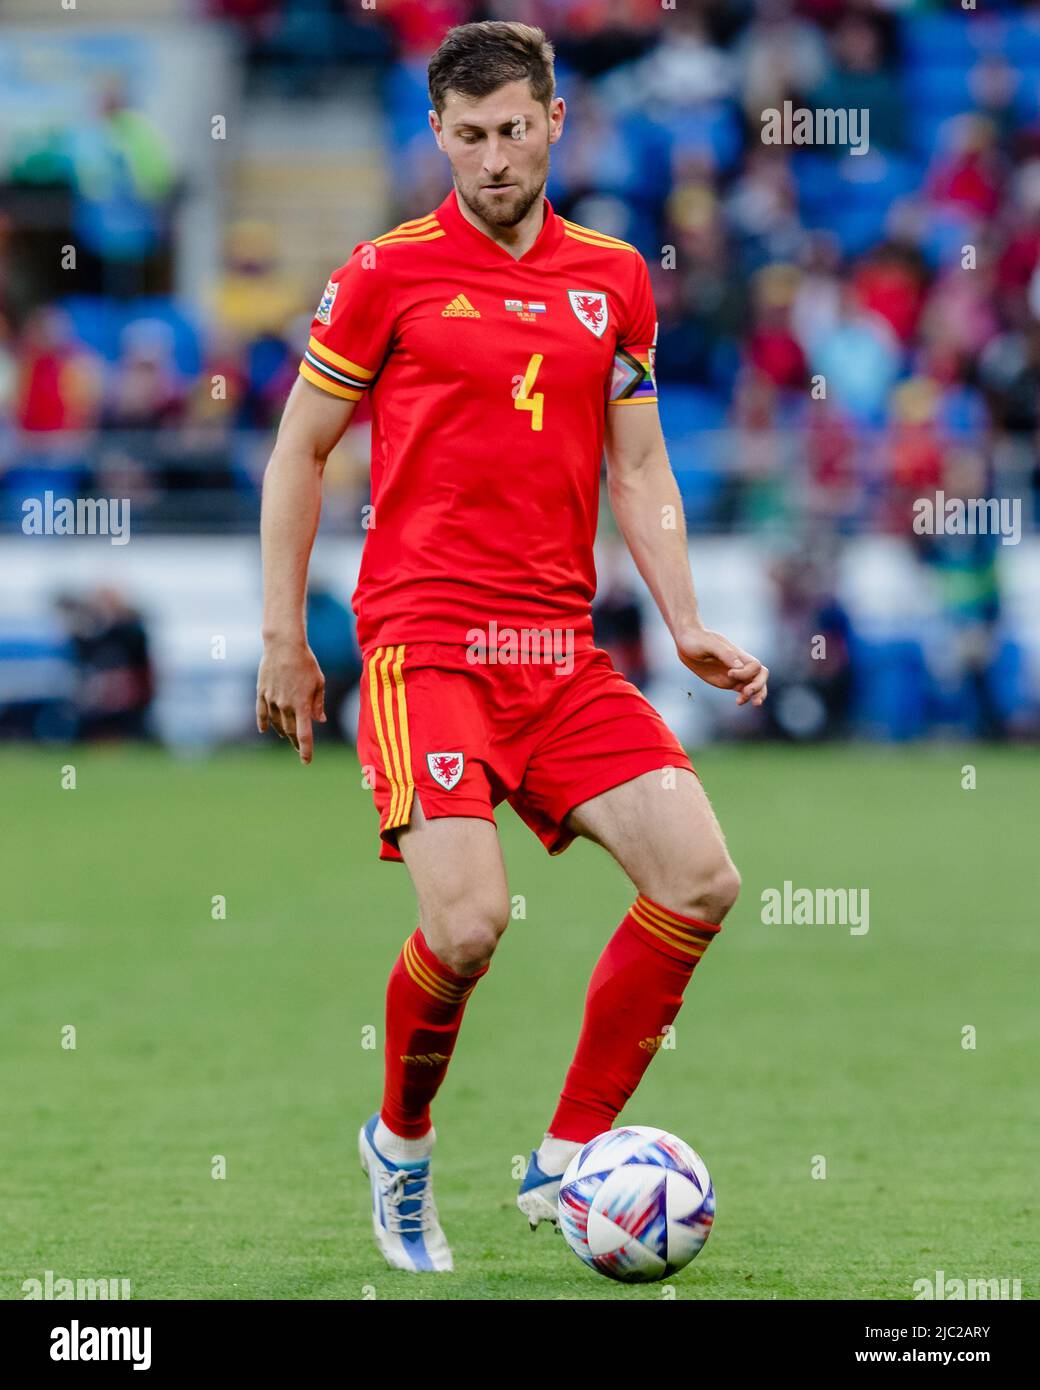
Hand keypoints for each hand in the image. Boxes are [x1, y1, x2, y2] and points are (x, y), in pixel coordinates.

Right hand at [256, 637, 326, 762]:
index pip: (304, 734)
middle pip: (289, 731)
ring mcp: (271, 700)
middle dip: (295, 742)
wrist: (283, 645)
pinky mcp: (262, 693)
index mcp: (302, 705)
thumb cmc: (306, 662)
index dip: (306, 750)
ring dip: (281, 732)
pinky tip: (265, 730)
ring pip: (276, 724)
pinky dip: (263, 723)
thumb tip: (320, 721)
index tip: (306, 761)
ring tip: (286, 737)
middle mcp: (285, 706)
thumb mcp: (318, 682)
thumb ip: (318, 703)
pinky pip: (261, 713)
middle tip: (299, 749)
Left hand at [675, 626, 768, 707]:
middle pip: (761, 675)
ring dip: (757, 694)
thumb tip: (738, 667)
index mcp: (737, 654)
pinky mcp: (727, 681)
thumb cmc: (697, 639)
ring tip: (754, 703)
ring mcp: (734, 674)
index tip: (729, 673)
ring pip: (755, 684)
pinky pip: (743, 690)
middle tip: (746, 692)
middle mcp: (739, 664)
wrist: (686, 642)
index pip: (755, 666)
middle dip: (759, 686)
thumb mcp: (708, 644)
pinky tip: (739, 702)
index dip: (746, 673)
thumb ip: (725, 654)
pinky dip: (746, 697)